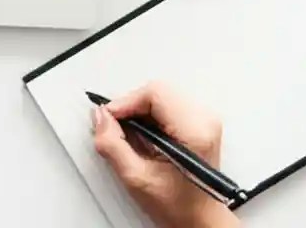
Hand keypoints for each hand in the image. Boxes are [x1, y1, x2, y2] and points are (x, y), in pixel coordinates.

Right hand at [93, 83, 239, 227]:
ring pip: (161, 95)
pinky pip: (168, 104)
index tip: (109, 117)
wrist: (199, 218)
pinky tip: (145, 136)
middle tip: (117, 127)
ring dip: (140, 111)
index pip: (154, 93)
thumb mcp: (137, 178)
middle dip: (131, 106)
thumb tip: (100, 118)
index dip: (125, 102)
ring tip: (132, 135)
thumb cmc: (178, 206)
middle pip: (157, 91)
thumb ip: (113, 145)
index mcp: (195, 132)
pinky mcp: (200, 122)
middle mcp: (205, 121)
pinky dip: (149, 115)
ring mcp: (204, 120)